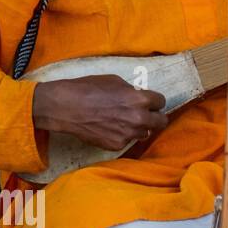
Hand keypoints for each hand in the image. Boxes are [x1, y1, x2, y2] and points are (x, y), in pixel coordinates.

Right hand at [31, 74, 167, 151]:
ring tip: (123, 121)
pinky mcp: (116, 145)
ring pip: (145, 133)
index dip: (154, 101)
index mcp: (141, 99)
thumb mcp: (115, 81)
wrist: (65, 107)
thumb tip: (139, 97)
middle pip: (161, 122)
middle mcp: (138, 118)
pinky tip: (109, 128)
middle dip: (155, 117)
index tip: (149, 102)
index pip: (161, 102)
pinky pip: (127, 141)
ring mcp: (128, 134)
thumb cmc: (88, 89)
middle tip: (146, 115)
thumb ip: (132, 92)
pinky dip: (122, 135)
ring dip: (139, 127)